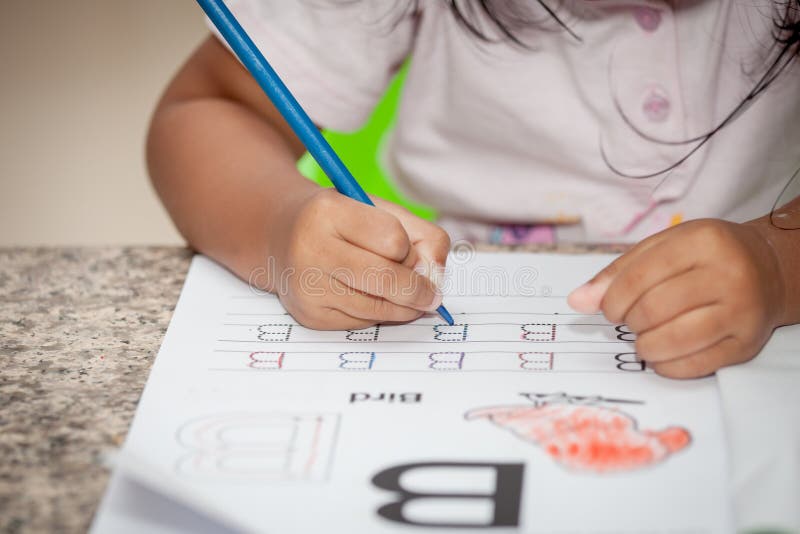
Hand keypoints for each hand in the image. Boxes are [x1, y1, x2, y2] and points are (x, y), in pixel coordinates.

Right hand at [266, 188, 449, 329]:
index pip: (392, 239)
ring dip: (402, 306)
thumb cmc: (341, 221)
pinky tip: (369, 297)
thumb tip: (436, 281)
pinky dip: (378, 314)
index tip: (408, 252)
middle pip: (386, 280)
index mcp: (329, 211)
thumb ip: (421, 235)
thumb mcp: (379, 210)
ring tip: (404, 294)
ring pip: (377, 308)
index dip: (408, 249)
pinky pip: (362, 322)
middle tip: (432, 296)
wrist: (282, 237)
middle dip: (418, 290)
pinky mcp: (310, 316)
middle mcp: (311, 249)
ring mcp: (307, 286)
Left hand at [567, 219, 785, 377]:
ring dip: (645, 346)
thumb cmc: (705, 257)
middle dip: (628, 321)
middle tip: (628, 320)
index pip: (639, 277)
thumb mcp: (664, 248)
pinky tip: (662, 354)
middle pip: (653, 310)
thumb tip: (578, 301)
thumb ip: (619, 272)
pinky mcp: (746, 345)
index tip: (607, 307)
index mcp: (703, 242)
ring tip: (643, 338)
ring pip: (673, 340)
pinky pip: (694, 365)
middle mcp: (728, 275)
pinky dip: (666, 365)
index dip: (612, 299)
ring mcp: (741, 312)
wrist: (768, 270)